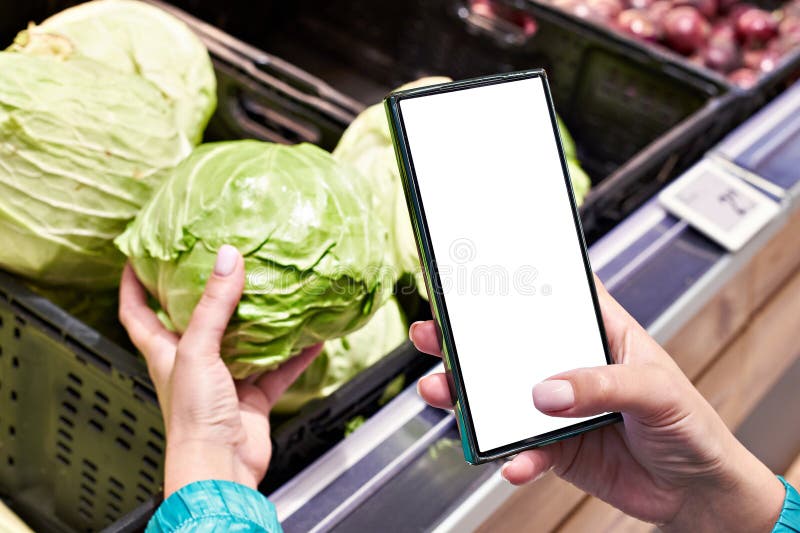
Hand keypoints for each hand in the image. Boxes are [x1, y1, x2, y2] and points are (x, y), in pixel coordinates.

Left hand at [119, 245, 321, 496]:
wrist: (220, 465)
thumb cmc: (193, 417)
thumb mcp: (197, 351)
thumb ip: (214, 305)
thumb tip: (228, 259)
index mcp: (165, 352)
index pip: (137, 312)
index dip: (134, 284)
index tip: (140, 257)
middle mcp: (193, 364)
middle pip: (196, 322)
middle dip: (206, 294)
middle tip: (222, 265)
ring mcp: (224, 380)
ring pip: (243, 343)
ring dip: (259, 322)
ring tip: (273, 292)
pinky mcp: (252, 398)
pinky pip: (277, 370)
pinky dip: (294, 355)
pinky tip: (312, 339)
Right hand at [410, 277, 784, 531]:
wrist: (697, 493)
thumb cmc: (691, 426)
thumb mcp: (657, 391)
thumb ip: (600, 386)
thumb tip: (547, 391)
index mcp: (601, 334)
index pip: (554, 298)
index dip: (517, 281)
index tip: (476, 273)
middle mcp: (572, 366)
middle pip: (511, 345)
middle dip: (468, 339)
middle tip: (434, 333)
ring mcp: (559, 408)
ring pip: (503, 396)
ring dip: (470, 397)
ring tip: (443, 391)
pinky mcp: (556, 447)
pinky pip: (523, 448)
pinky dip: (513, 456)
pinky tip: (513, 461)